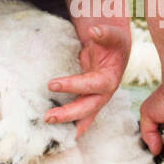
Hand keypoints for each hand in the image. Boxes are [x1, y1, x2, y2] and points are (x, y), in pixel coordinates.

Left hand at [44, 23, 130, 138]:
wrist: (115, 49)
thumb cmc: (113, 41)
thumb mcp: (111, 34)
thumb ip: (104, 33)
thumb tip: (94, 31)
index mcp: (110, 79)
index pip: (91, 85)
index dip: (73, 86)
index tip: (52, 84)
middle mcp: (104, 93)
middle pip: (87, 108)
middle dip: (68, 114)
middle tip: (47, 117)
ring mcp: (96, 98)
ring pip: (83, 116)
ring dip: (67, 123)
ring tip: (47, 127)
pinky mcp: (88, 99)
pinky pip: (79, 114)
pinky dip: (69, 123)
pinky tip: (55, 132)